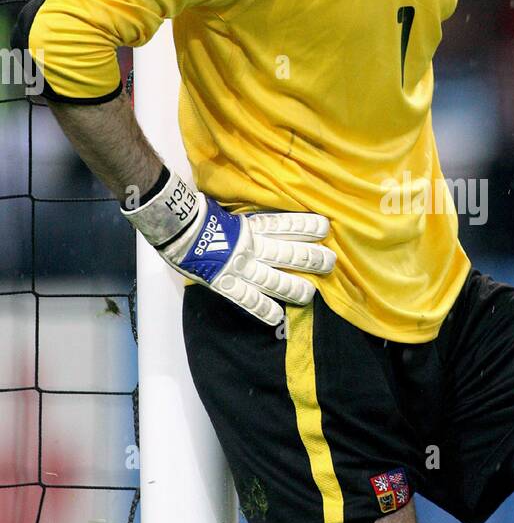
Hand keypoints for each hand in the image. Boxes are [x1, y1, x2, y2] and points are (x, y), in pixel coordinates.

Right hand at [122, 168, 334, 325]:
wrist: (173, 227)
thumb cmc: (198, 213)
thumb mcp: (227, 208)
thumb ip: (245, 215)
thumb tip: (256, 205)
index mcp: (251, 226)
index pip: (285, 225)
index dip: (306, 227)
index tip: (326, 228)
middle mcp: (251, 247)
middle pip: (288, 253)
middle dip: (311, 259)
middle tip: (330, 262)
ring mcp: (239, 267)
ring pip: (273, 279)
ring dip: (294, 287)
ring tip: (310, 294)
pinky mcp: (225, 283)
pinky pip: (246, 299)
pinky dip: (262, 309)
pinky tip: (277, 317)